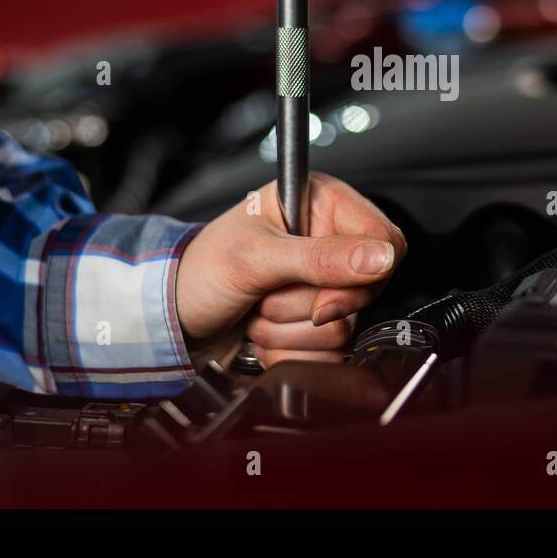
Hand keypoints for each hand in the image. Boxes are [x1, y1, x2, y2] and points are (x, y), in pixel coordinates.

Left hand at [176, 173, 405, 367]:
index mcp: (320, 204)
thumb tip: (381, 256)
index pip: (384, 239)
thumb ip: (321, 256)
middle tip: (268, 294)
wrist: (172, 315)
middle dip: (308, 305)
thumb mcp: (256, 256)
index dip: (363, 274)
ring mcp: (322, 287)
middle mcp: (328, 242)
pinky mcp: (315, 325)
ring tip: (255, 309)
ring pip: (344, 327)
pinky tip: (260, 332)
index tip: (325, 297)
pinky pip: (328, 353)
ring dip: (289, 328)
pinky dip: (287, 350)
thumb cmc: (200, 268)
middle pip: (366, 290)